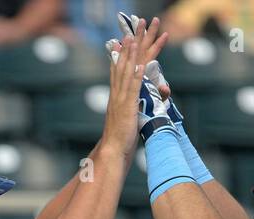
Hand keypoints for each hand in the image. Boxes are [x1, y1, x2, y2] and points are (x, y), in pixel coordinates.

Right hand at [103, 26, 169, 155]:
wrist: (113, 151)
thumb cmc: (119, 140)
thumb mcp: (123, 121)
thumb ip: (126, 111)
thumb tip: (126, 110)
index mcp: (115, 98)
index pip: (116, 73)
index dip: (117, 57)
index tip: (119, 43)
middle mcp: (116, 96)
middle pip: (120, 68)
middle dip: (124, 51)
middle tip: (127, 34)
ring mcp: (121, 100)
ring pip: (125, 74)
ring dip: (130, 57)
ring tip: (133, 41)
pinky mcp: (127, 107)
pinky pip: (133, 88)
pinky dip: (136, 75)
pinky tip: (140, 64)